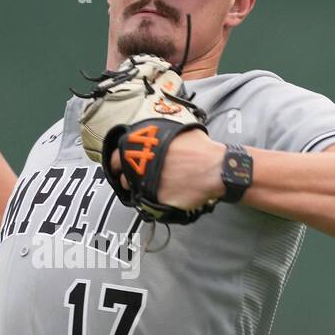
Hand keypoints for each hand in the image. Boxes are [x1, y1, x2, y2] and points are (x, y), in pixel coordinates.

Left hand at [109, 127, 225, 210]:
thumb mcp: (178, 133)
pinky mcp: (159, 200)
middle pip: (124, 176)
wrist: (217, 169)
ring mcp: (149, 184)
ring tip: (151, 186)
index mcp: (145, 147)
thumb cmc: (201, 149)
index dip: (118, 162)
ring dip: (139, 189)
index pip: (117, 157)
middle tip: (136, 177)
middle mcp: (142, 165)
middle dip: (128, 177)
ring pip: (135, 190)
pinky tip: (165, 193)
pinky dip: (156, 199)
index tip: (120, 165)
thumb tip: (153, 138)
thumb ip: (160, 136)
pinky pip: (151, 202)